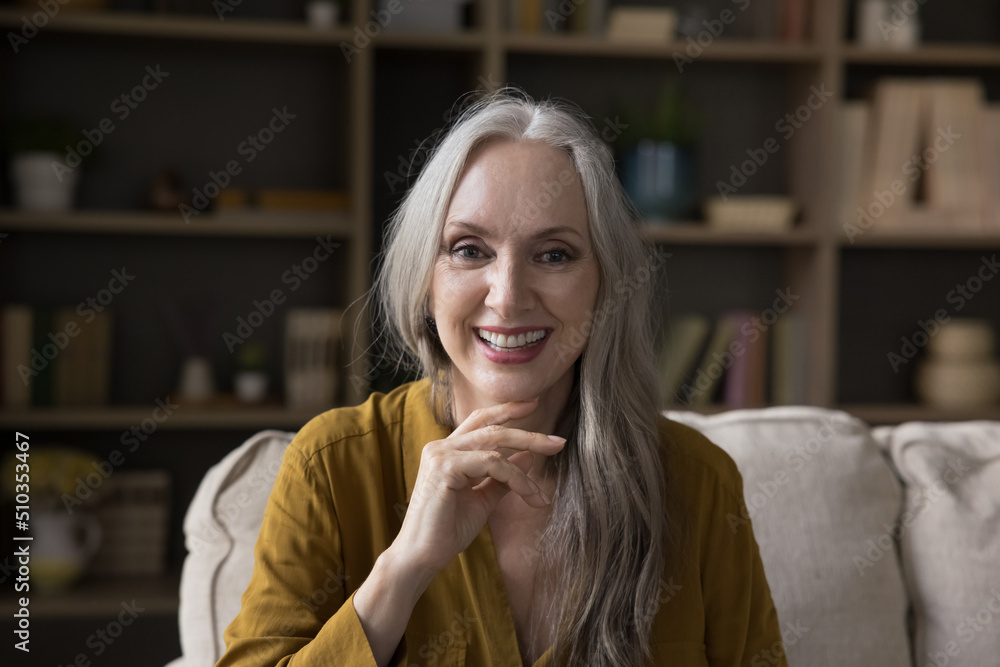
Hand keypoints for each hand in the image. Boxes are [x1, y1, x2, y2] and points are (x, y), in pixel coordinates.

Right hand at [390, 399, 565, 580]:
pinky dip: (516, 478)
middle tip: (558, 442)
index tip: (533, 403)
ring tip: (543, 489)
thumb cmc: (447, 530)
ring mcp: (441, 454)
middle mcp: (441, 447)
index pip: (479, 421)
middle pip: (491, 428)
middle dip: (528, 433)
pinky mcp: (445, 467)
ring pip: (495, 444)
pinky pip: (492, 463)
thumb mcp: (482, 499)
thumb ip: (502, 477)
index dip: (507, 410)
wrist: (422, 556)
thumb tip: (528, 456)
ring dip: (527, 461)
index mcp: (447, 451)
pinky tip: (529, 495)